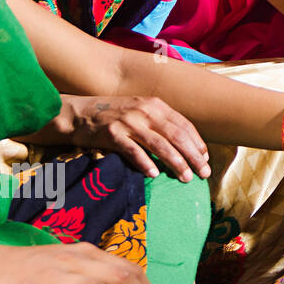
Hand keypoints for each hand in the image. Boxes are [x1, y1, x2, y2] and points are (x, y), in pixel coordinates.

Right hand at [39, 95, 209, 181]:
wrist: (77, 113)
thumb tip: (184, 144)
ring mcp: (128, 122)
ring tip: (185, 178)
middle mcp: (145, 111)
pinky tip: (154, 174)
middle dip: (193, 156)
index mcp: (155, 105)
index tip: (206, 158)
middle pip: (176, 136)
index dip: (197, 142)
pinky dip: (145, 162)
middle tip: (204, 173)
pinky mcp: (112, 134)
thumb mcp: (140, 111)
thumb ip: (160, 123)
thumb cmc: (113, 115)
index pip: (184, 125)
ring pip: (159, 145)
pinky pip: (133, 150)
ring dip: (175, 163)